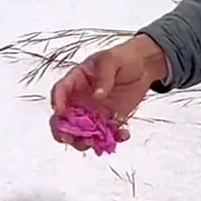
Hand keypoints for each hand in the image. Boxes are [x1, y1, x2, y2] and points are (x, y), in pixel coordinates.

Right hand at [48, 34, 168, 149]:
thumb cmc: (123, 58)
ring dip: (85, 141)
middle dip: (63, 131)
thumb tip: (97, 96)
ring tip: (98, 142)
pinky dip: (110, 141)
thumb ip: (104, 75)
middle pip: (63, 119)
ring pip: (80, 133)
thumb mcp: (112, 59)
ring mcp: (93, 113)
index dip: (57, 102)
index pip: (60, 91)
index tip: (60, 112)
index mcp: (76, 80)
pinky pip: (103, 137)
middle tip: (71, 138)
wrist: (143, 67)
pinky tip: (123, 135)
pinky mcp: (107, 122)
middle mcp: (80, 100)